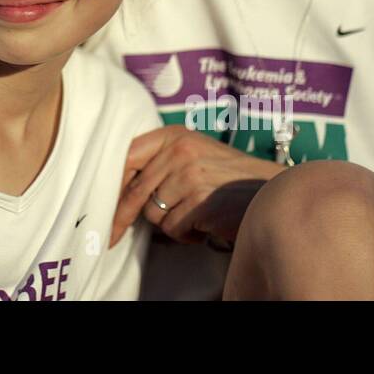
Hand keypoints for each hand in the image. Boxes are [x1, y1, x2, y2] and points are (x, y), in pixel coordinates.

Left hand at [110, 126, 283, 247]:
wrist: (273, 190)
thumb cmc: (229, 177)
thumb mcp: (194, 154)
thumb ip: (161, 162)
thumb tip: (119, 189)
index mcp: (173, 136)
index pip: (126, 157)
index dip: (109, 185)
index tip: (100, 207)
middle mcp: (180, 151)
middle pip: (135, 192)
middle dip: (123, 218)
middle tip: (111, 237)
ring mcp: (190, 175)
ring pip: (154, 214)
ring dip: (171, 224)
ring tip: (195, 216)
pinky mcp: (200, 202)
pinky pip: (174, 229)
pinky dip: (187, 234)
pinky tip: (205, 225)